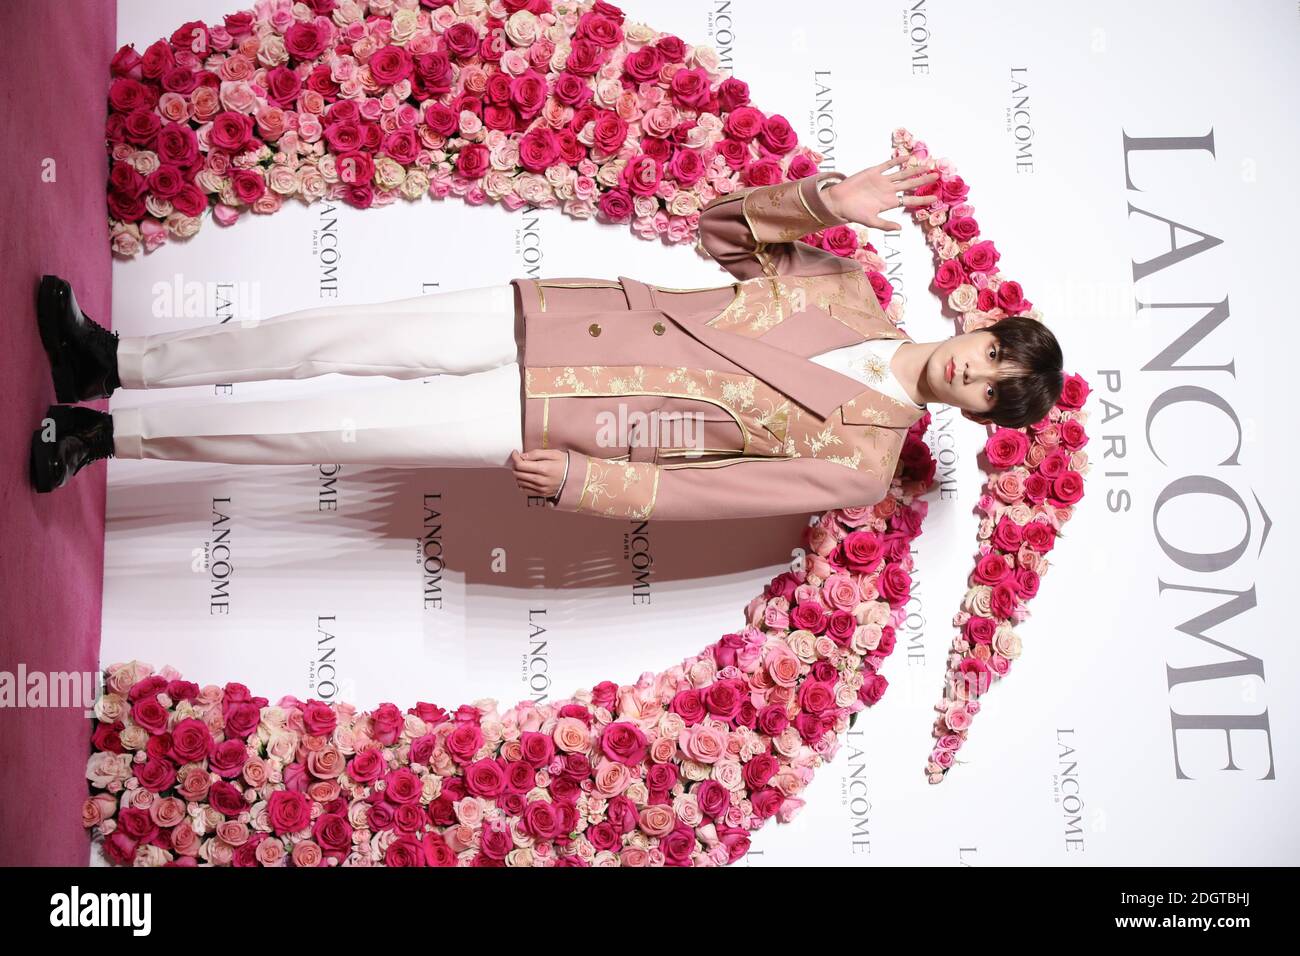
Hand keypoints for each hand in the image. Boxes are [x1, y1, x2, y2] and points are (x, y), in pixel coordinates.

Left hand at [511, 448, 566, 498]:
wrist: (576, 477)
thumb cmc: (565, 463)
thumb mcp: (553, 453)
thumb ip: (537, 453)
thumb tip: (522, 456)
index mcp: (543, 468)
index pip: (520, 465)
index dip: (515, 457)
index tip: (515, 453)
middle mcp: (540, 480)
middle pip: (518, 474)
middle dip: (515, 465)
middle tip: (520, 459)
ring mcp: (540, 489)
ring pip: (519, 482)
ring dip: (518, 474)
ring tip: (524, 468)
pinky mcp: (541, 494)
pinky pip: (524, 490)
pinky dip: (521, 483)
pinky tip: (526, 477)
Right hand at [822, 152, 939, 232]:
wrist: (838, 201)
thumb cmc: (852, 213)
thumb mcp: (870, 221)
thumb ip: (885, 225)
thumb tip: (900, 229)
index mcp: (889, 202)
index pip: (909, 199)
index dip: (922, 199)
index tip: (935, 198)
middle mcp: (888, 191)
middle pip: (909, 184)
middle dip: (923, 180)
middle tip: (937, 176)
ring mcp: (882, 180)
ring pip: (902, 174)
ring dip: (914, 170)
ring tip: (927, 165)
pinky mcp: (873, 171)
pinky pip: (888, 164)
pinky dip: (897, 160)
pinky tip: (908, 157)